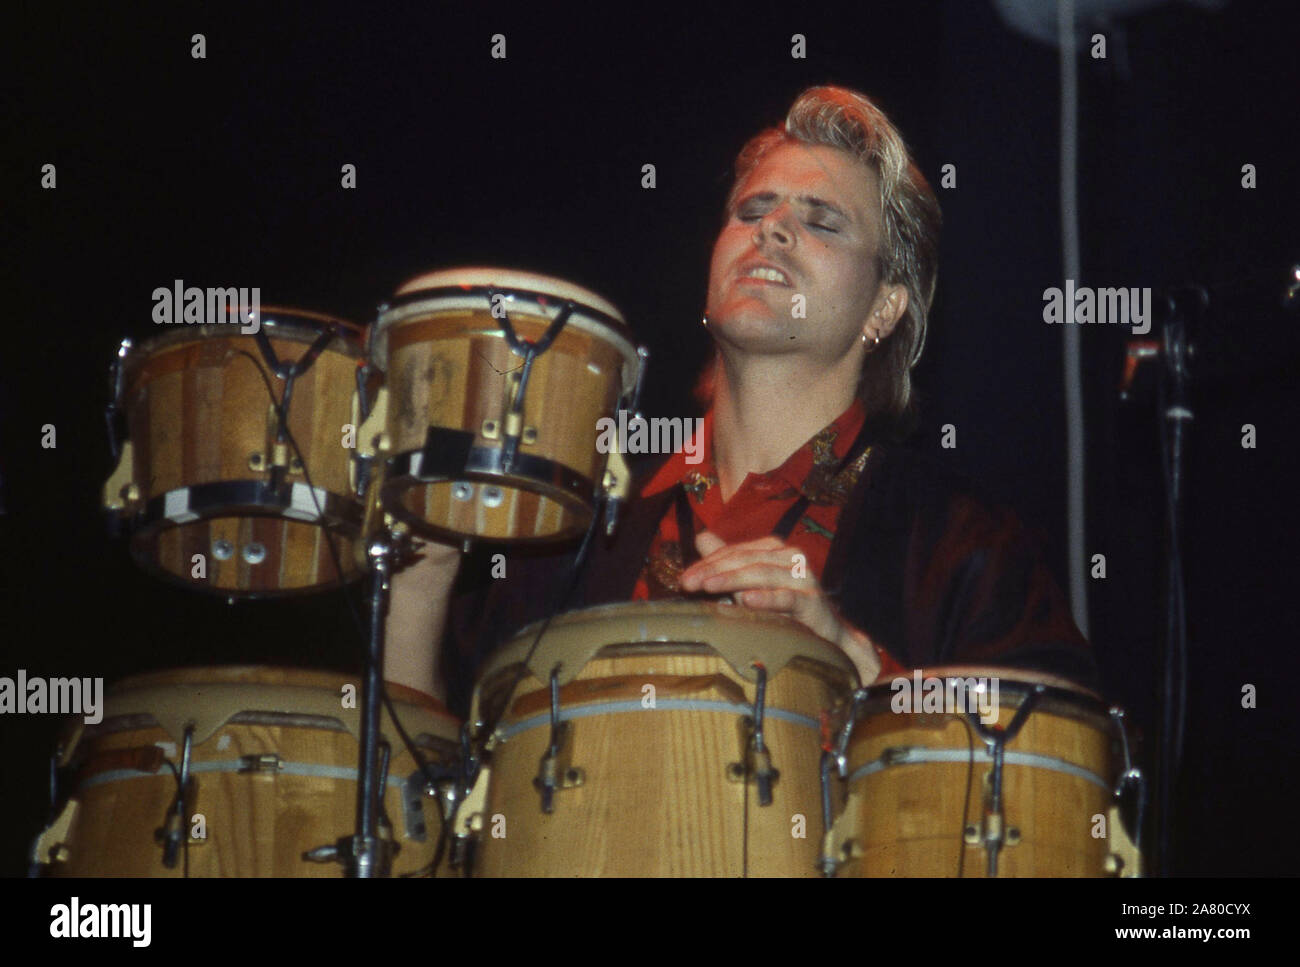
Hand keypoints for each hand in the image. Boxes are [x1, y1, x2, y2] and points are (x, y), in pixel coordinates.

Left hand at [679, 531, 881, 682]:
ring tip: (708, 587)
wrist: (825, 637)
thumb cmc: (784, 609)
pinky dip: (767, 598)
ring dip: (732, 580)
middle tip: (688, 583)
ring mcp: (803, 578)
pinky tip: (747, 600)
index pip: (734, 552)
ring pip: (762, 573)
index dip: (707, 563)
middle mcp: (790, 557)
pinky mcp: (813, 601)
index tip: (685, 579)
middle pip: (745, 560)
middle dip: (713, 570)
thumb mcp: (752, 583)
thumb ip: (728, 561)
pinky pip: (787, 597)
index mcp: (774, 550)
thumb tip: (701, 537)